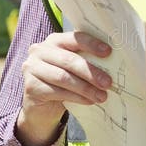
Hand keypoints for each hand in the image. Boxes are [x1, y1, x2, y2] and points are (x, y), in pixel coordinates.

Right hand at [17, 30, 111, 145]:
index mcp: (54, 40)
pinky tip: (89, 101)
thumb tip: (114, 62)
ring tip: (102, 96)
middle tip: (108, 83)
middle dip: (91, 72)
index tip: (108, 52)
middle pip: (69, 60)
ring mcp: (32, 68)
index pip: (74, 38)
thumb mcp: (75, 68)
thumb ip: (87, 60)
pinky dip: (77, 97)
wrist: (41, 106)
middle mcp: (39, 50)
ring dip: (86, 88)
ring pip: (63, 77)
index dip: (92, 44)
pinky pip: (57, 92)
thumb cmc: (64, 82)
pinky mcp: (30, 86)